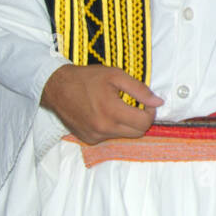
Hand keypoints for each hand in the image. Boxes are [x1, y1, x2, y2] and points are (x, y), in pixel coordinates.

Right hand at [41, 64, 161, 143]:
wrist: (56, 87)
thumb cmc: (86, 78)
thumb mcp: (116, 75)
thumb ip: (139, 89)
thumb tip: (158, 102)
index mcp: (111, 112)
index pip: (144, 123)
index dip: (151, 112)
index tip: (147, 103)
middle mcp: (103, 128)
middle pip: (137, 133)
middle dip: (141, 119)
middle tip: (135, 105)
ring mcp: (94, 136)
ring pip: (124, 136)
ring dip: (128, 124)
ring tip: (118, 107)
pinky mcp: (88, 139)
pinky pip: (110, 137)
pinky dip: (114, 128)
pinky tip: (105, 114)